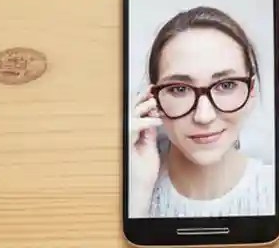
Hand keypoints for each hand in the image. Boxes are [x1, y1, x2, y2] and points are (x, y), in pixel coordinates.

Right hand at [128, 88, 161, 216]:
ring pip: (129, 116)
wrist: (140, 188)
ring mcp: (121, 139)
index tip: (151, 92)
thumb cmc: (143, 172)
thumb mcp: (149, 147)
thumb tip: (153, 118)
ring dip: (143, 108)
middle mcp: (122, 136)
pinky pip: (133, 127)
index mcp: (128, 135)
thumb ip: (149, 133)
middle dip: (139, 99)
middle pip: (127, 111)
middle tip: (151, 91)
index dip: (140, 101)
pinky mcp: (124, 145)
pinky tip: (157, 121)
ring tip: (155, 104)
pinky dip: (146, 122)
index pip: (132, 113)